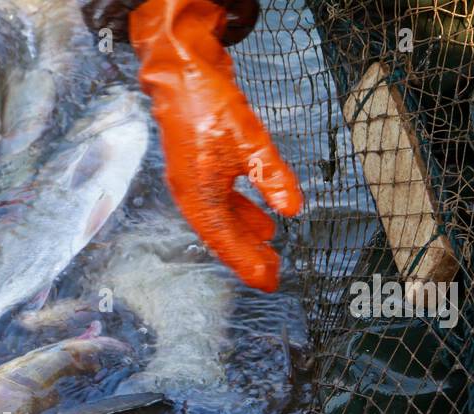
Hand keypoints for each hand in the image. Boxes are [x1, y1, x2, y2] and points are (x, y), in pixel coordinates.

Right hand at [129, 0, 301, 291]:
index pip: (225, 241)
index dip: (247, 263)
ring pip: (222, 220)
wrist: (181, 70)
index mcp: (198, 194)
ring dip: (246, 236)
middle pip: (222, 236)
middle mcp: (191, 193)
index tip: (269, 282)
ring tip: (270, 250)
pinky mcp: (200, 167)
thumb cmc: (206, 102)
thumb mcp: (249, 140)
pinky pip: (222, 202)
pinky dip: (241, 213)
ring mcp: (193, 181)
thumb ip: (271, 176)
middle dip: (248, 256)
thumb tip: (292, 209)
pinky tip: (261, 219)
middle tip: (272, 274)